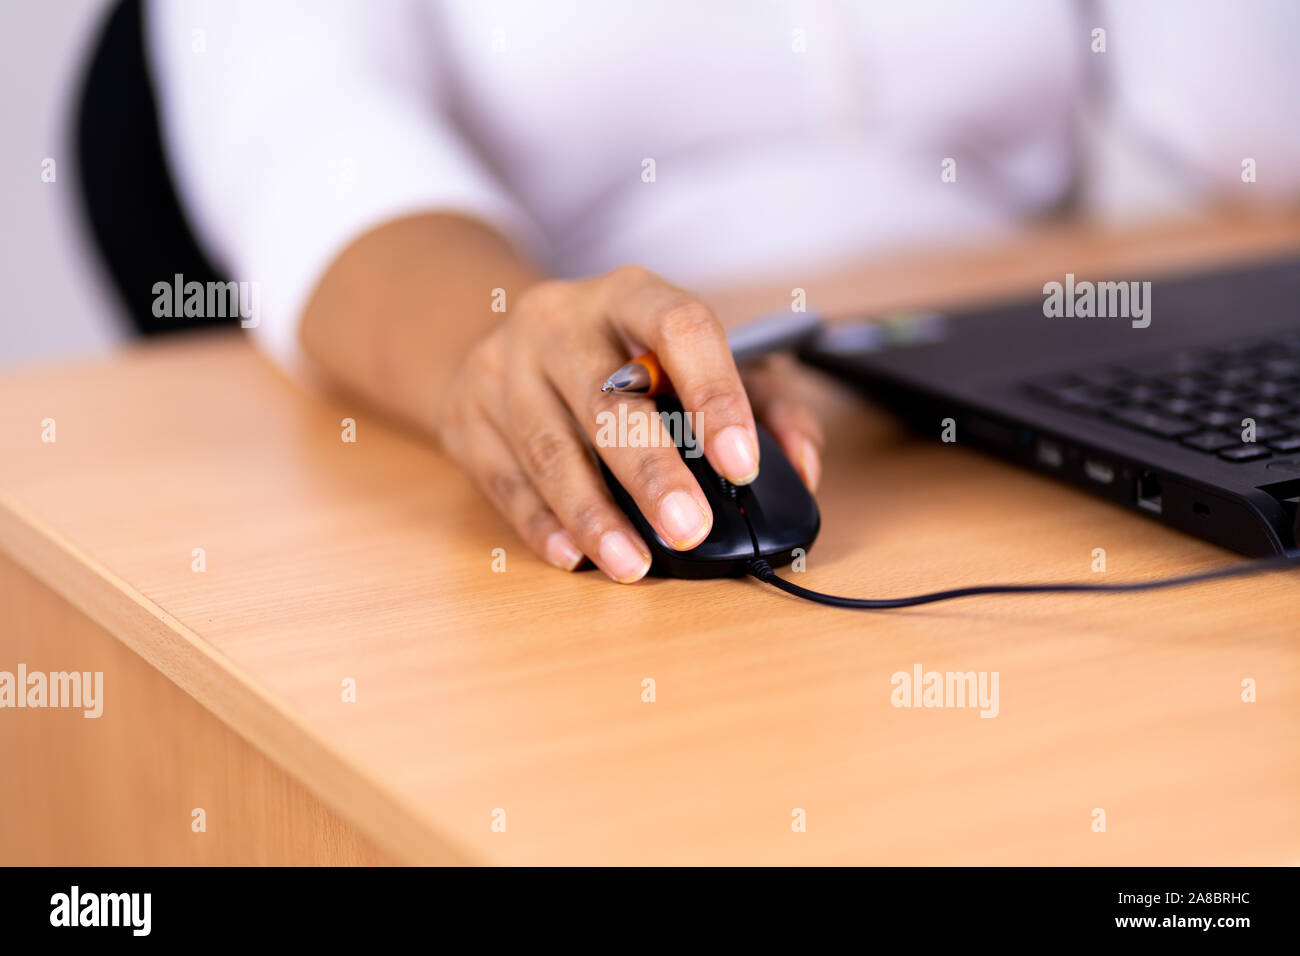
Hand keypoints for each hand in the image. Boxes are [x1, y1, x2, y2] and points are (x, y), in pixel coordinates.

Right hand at [436, 265, 822, 581]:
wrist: (506, 341)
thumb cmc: (622, 360)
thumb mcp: (694, 359)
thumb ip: (765, 404)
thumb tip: (802, 468)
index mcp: (630, 294)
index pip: (678, 326)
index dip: (715, 394)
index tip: (741, 462)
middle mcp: (560, 321)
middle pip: (606, 398)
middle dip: (651, 471)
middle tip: (688, 528)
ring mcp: (504, 366)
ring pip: (549, 447)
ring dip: (594, 513)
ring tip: (634, 564)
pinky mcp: (466, 415)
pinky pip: (505, 479)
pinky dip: (542, 523)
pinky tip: (574, 554)